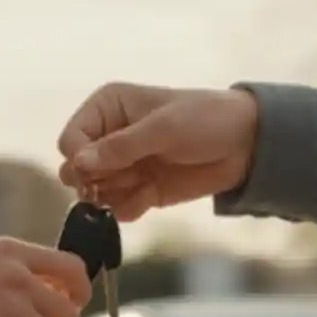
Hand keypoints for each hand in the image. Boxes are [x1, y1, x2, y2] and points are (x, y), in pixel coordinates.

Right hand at [57, 83, 258, 221]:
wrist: (246, 145)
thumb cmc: (205, 120)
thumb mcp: (163, 129)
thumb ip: (120, 147)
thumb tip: (77, 163)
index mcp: (107, 107)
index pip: (71, 138)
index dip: (78, 158)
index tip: (93, 171)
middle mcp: (109, 136)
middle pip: (76, 169)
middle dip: (91, 182)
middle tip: (114, 184)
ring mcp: (124, 166)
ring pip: (95, 192)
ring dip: (111, 197)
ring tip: (141, 186)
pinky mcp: (140, 190)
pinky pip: (118, 208)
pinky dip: (128, 208)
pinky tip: (149, 198)